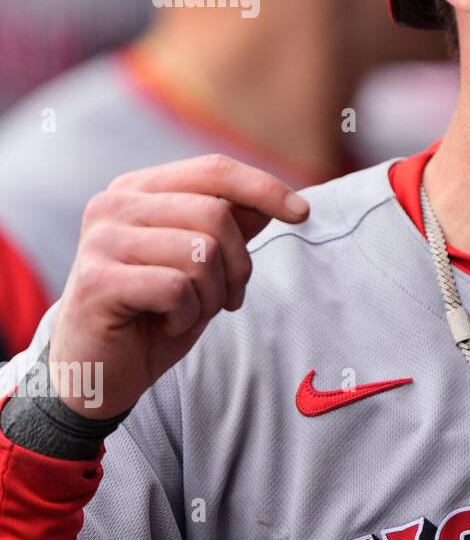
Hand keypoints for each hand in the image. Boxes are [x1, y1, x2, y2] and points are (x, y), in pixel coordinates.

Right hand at [49, 154, 309, 418]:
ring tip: (188, 312)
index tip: (303, 212)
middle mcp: (114, 204)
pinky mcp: (97, 281)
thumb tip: (276, 199)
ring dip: (212, 296)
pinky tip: (166, 324)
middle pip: (216, 216)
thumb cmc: (154, 311)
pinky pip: (177, 289)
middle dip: (237, 266)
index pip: (214, 170)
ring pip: (201, 253)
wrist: (98, 368)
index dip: (264, 187)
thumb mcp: (202, 263)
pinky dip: (187, 315)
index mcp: (139, 189)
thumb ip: (231, 225)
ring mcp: (101, 240)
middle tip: (226, 299)